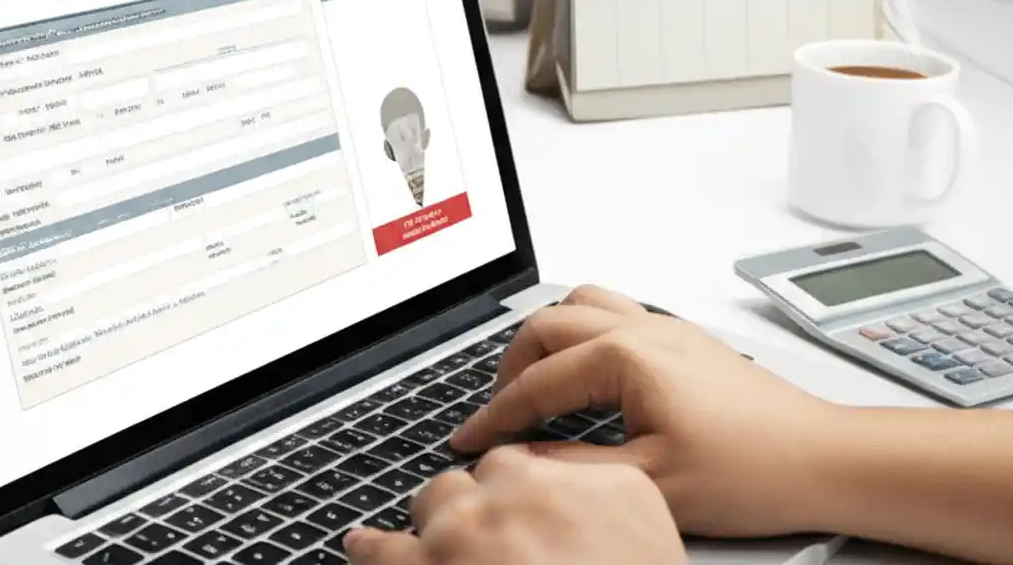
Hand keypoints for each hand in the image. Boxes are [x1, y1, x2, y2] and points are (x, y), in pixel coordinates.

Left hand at [344, 447, 685, 564]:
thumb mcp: (649, 525)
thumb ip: (607, 490)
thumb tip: (582, 485)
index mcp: (572, 481)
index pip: (525, 463)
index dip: (517, 490)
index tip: (514, 506)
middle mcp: (515, 495)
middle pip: (474, 479)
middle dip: (475, 504)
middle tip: (487, 540)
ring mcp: (464, 534)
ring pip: (431, 505)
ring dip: (430, 524)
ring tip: (428, 542)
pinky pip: (381, 550)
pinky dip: (371, 546)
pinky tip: (363, 544)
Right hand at [451, 285, 839, 537]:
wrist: (822, 459)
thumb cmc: (753, 470)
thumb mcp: (649, 483)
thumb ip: (571, 465)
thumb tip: (520, 456)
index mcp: (628, 358)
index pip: (537, 383)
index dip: (494, 416)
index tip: (469, 441)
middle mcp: (644, 330)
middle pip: (548, 325)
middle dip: (511, 367)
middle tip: (497, 413)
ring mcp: (667, 329)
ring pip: (582, 304)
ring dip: (546, 338)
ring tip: (533, 383)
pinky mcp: (684, 340)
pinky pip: (615, 313)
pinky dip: (582, 334)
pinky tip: (585, 375)